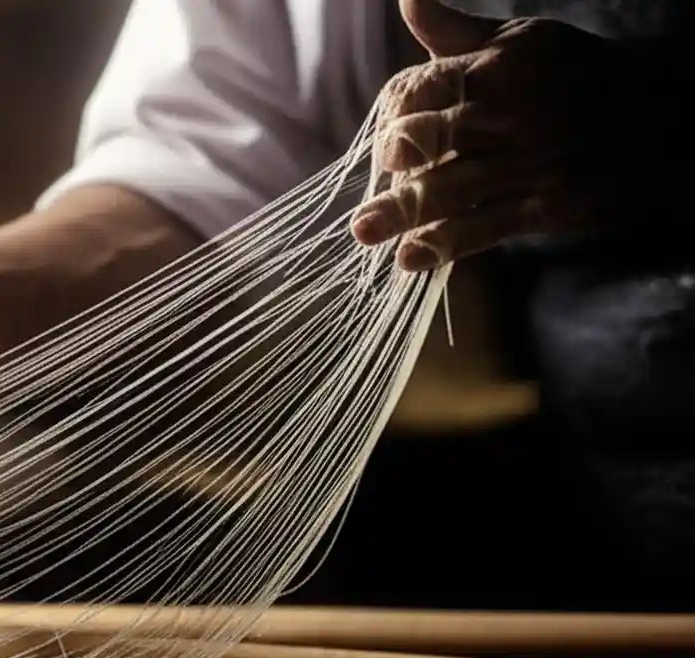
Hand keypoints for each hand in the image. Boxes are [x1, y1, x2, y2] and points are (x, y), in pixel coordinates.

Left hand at [352, 0, 665, 270]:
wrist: (660, 123)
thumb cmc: (573, 77)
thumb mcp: (519, 42)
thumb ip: (453, 33)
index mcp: (499, 68)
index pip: (420, 90)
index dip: (391, 113)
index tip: (388, 132)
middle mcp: (512, 115)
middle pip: (428, 140)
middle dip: (393, 161)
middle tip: (378, 170)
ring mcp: (530, 165)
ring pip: (449, 190)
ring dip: (400, 212)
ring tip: (363, 231)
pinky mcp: (546, 207)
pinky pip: (484, 229)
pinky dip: (442, 245)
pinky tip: (408, 258)